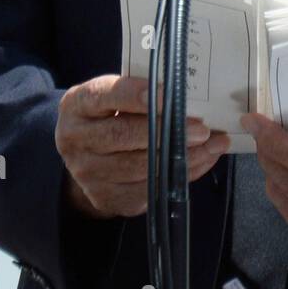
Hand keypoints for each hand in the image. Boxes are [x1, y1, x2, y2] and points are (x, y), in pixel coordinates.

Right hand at [55, 74, 230, 219]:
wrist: (84, 154)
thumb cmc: (108, 114)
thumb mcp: (110, 94)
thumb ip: (137, 90)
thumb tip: (184, 91)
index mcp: (76, 105)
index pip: (105, 96)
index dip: (137, 95)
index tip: (170, 95)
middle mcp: (76, 140)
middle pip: (122, 134)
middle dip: (166, 130)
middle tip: (202, 128)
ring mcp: (89, 173)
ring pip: (138, 166)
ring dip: (180, 156)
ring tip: (211, 145)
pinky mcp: (106, 198)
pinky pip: (148, 190)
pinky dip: (179, 176)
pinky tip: (201, 161)